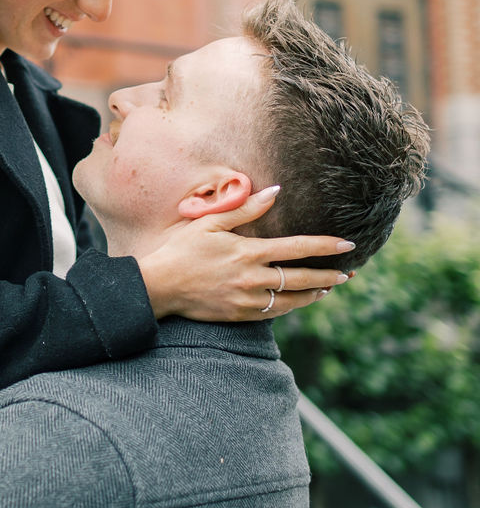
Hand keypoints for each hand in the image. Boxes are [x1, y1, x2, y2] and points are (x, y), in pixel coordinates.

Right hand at [135, 187, 353, 322]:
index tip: (347, 245)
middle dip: (329, 276)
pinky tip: (298, 301)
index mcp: (249, 252)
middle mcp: (252, 278)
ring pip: (292, 300)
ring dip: (314, 294)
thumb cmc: (182, 249)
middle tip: (349, 273)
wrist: (160, 286)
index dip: (326, 246)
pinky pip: (273, 313)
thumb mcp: (210, 222)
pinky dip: (290, 306)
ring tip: (328, 288)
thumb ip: (245, 209)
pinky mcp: (239, 315)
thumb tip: (274, 192)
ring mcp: (247, 300)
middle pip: (302, 278)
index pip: (298, 248)